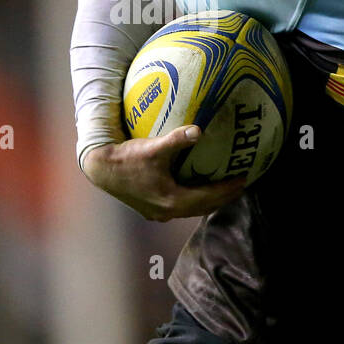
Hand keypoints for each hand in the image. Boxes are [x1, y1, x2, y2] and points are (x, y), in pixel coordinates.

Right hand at [82, 127, 246, 220]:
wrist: (100, 170)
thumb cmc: (126, 158)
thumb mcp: (153, 148)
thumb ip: (177, 139)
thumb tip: (199, 130)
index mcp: (173, 200)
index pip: (209, 197)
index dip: (228, 189)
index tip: (244, 178)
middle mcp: (168, 212)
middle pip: (205, 207)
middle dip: (224, 197)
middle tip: (242, 184)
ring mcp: (159, 213)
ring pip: (193, 210)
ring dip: (211, 201)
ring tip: (226, 189)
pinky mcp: (151, 210)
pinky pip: (182, 208)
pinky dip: (195, 201)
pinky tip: (199, 190)